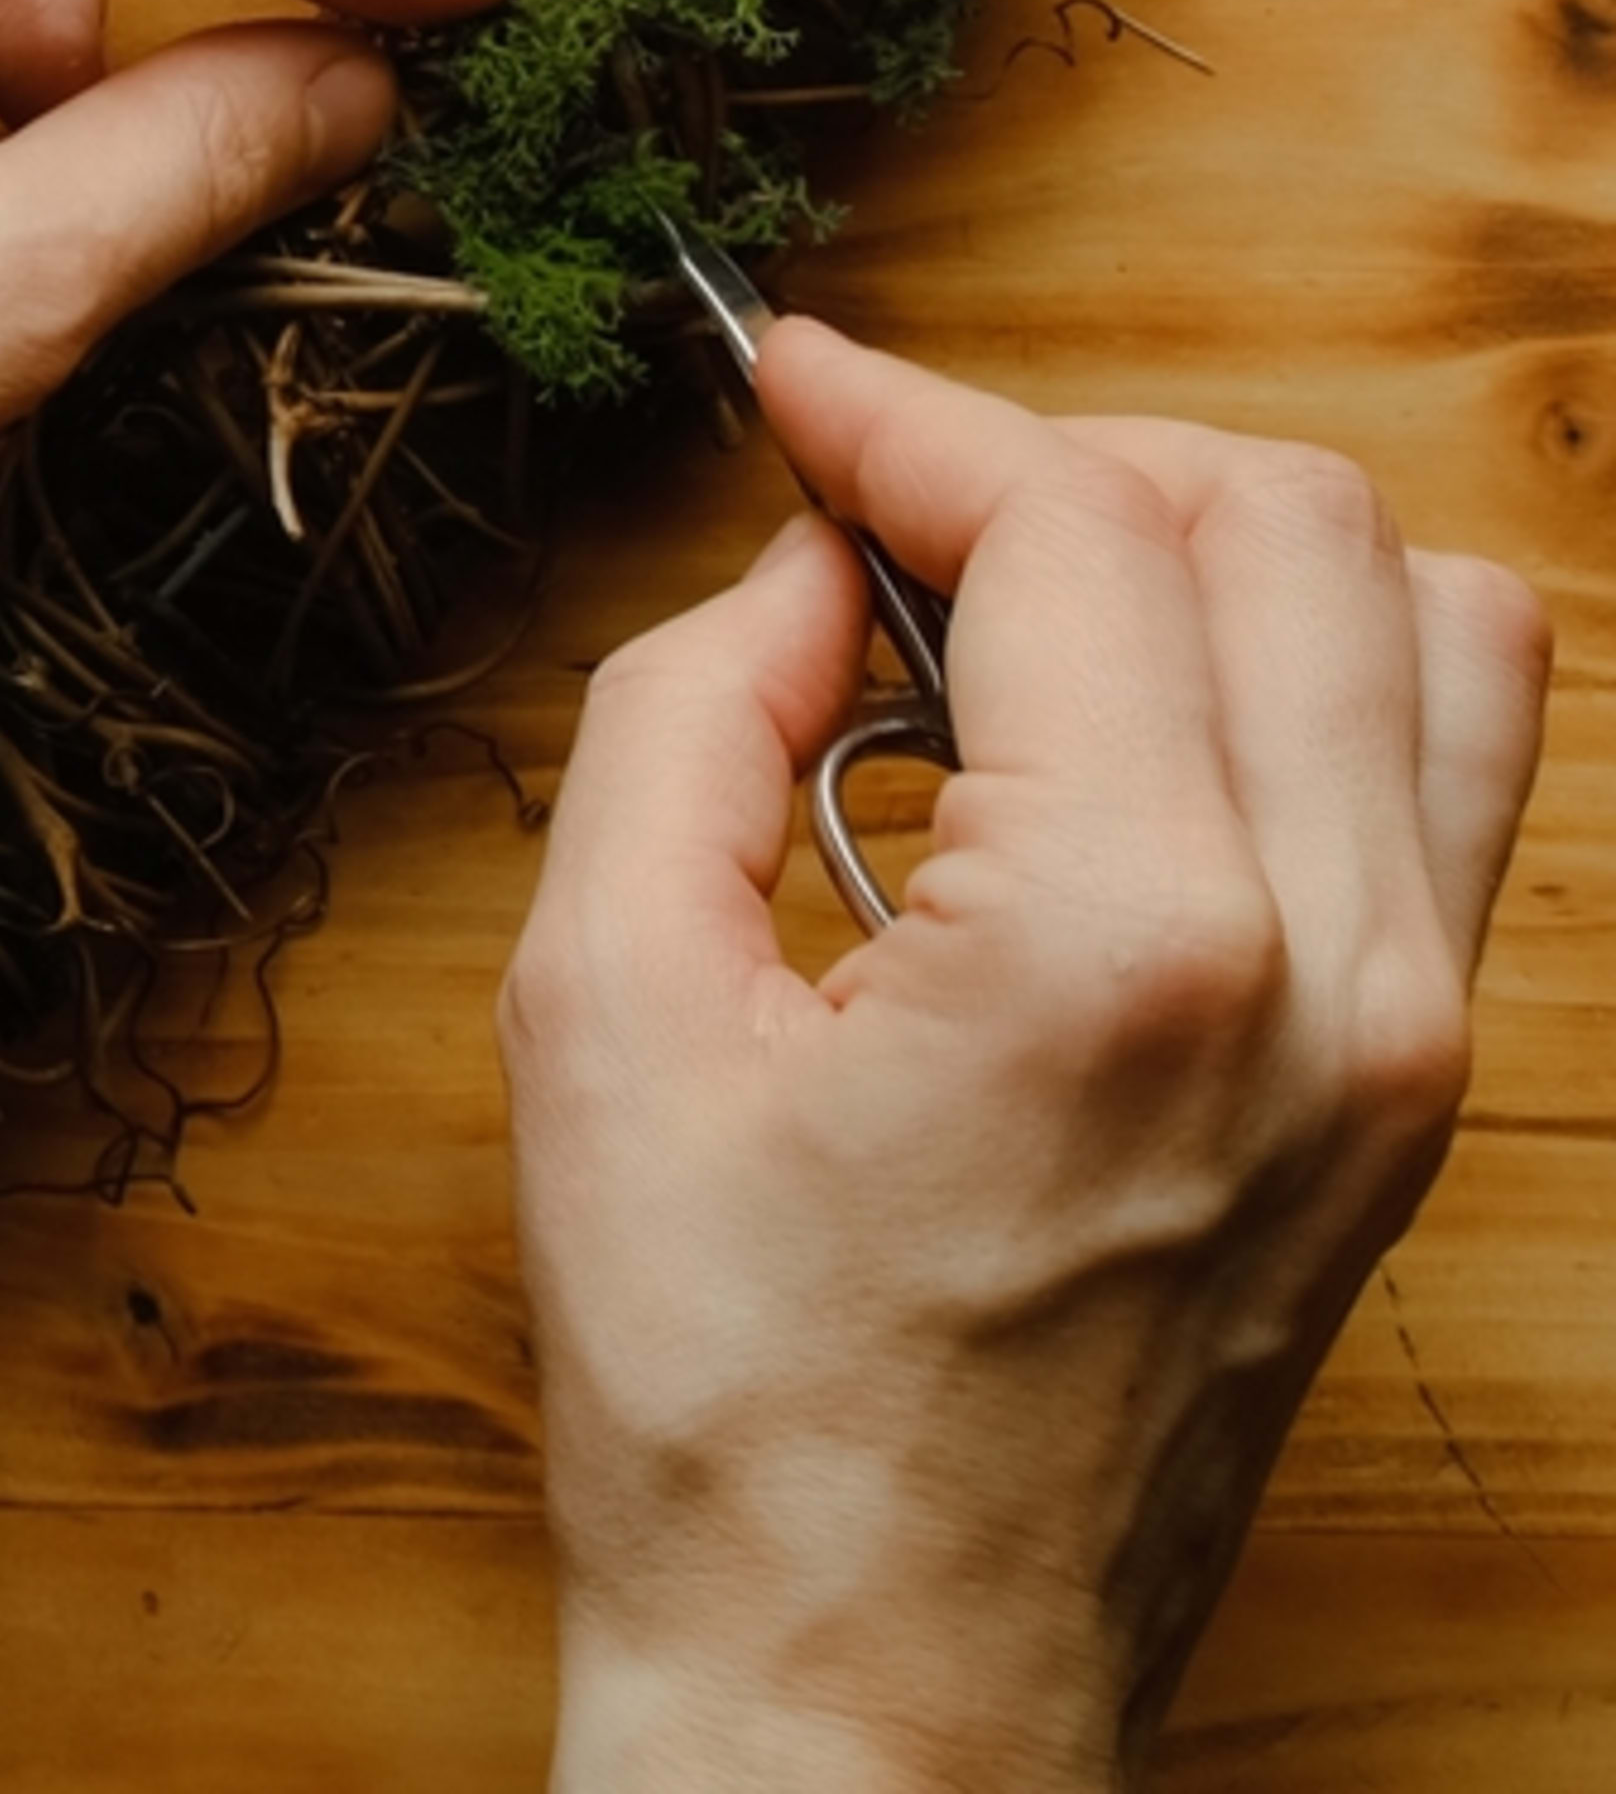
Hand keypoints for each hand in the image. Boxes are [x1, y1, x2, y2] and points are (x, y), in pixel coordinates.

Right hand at [501, 324, 1549, 1791]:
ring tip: (1029, 602)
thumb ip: (684, 712)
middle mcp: (1336, 971)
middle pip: (1290, 518)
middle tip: (883, 504)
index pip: (1074, 523)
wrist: (875, 1687)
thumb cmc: (722, 1384)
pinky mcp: (1417, 1097)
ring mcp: (1412, 1044)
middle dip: (1064, 450)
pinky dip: (1309, 671)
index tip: (784, 387)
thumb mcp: (598, 1002)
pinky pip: (1453, 773)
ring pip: (1438, 619)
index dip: (905, 413)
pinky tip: (1121, 736)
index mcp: (1129, 939)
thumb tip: (799, 566)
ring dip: (1220, 543)